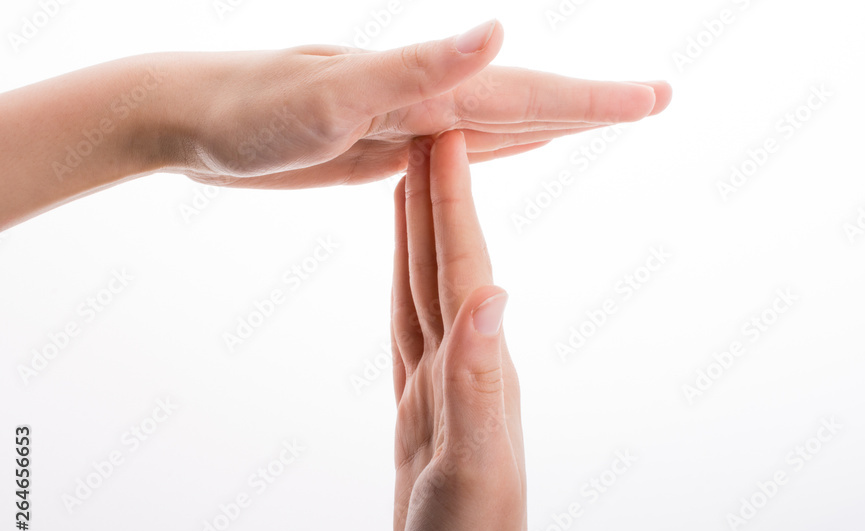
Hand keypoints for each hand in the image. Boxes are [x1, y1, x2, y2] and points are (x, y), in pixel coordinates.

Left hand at [167, 20, 669, 186]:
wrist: (188, 119)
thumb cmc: (248, 112)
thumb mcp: (331, 95)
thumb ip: (416, 67)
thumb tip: (499, 31)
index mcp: (427, 88)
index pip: (532, 91)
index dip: (597, 99)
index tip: (658, 97)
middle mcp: (428, 97)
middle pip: (531, 100)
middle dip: (594, 105)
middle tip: (654, 100)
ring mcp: (409, 121)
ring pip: (501, 121)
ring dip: (554, 119)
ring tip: (600, 116)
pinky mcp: (386, 144)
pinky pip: (460, 145)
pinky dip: (499, 144)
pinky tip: (516, 143)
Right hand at [391, 130, 539, 530]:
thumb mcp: (472, 467)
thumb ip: (479, 383)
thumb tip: (493, 293)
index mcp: (480, 369)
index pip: (464, 269)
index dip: (451, 202)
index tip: (443, 136)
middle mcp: (469, 365)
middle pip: (447, 264)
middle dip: (437, 196)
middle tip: (427, 129)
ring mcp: (447, 385)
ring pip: (429, 291)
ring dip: (422, 235)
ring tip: (410, 184)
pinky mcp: (425, 408)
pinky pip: (413, 332)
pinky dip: (408, 292)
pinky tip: (407, 275)